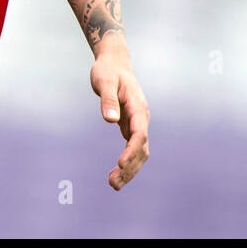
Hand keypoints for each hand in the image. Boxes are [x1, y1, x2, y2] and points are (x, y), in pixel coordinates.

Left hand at [89, 35, 149, 190]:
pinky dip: (126, 161)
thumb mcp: (104, 81)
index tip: (119, 163)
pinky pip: (132, 147)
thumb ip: (107, 99)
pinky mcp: (130, 125)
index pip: (139, 133)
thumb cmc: (108, 71)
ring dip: (129, 169)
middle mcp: (141, 118)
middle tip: (113, 183)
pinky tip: (117, 173)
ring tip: (113, 184)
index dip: (131, 150)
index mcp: (138, 107)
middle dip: (130, 167)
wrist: (114, 63)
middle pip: (141, 148)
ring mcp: (137, 123)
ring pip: (139, 151)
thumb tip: (110, 120)